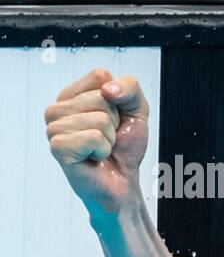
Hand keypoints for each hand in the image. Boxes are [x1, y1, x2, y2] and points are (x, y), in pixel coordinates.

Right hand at [46, 69, 150, 214]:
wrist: (123, 181)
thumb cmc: (125, 146)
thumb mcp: (137, 109)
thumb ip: (130, 87)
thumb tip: (107, 90)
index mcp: (72, 95)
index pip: (100, 75)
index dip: (119, 99)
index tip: (115, 119)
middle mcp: (57, 109)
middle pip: (101, 98)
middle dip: (115, 121)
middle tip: (107, 138)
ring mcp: (54, 128)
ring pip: (99, 119)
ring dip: (109, 138)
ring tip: (100, 149)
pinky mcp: (57, 147)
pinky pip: (93, 137)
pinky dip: (102, 150)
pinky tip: (93, 158)